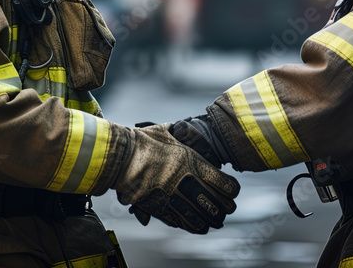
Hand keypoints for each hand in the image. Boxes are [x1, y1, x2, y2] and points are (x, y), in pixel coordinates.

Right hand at [114, 123, 239, 233]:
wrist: (120, 157)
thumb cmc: (142, 141)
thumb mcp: (166, 133)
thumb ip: (178, 132)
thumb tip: (181, 126)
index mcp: (192, 162)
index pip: (223, 183)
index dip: (231, 190)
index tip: (232, 192)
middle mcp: (186, 181)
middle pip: (216, 203)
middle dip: (224, 208)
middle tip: (227, 210)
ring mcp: (174, 197)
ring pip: (201, 216)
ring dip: (211, 220)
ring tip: (215, 221)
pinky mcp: (160, 208)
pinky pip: (182, 222)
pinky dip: (193, 226)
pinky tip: (199, 227)